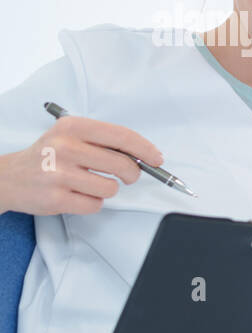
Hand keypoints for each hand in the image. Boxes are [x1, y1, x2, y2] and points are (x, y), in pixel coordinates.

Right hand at [0, 116, 163, 214]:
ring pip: (111, 188)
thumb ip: (104, 141)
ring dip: (107, 190)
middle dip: (131, 174)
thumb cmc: (47, 156)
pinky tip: (76, 194)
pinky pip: (95, 205)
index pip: (122, 136)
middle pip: (122, 165)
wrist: (9, 178)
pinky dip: (92, 203)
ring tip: (88, 183)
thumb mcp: (70, 135)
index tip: (156, 159)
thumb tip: (143, 155)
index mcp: (72, 127)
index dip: (145, 150)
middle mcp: (65, 147)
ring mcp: (59, 174)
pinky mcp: (56, 198)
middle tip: (127, 176)